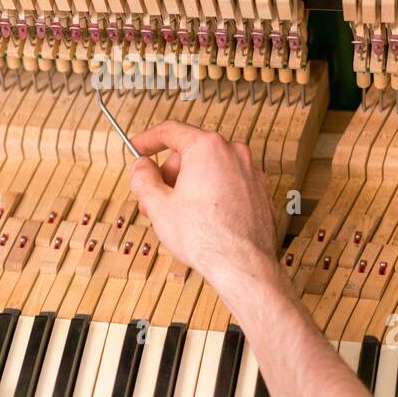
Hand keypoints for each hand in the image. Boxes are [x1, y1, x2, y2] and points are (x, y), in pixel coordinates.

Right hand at [129, 121, 283, 292]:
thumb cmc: (205, 237)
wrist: (242, 265)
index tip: (137, 149)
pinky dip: (211, 194)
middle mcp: (233, 152)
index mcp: (207, 148)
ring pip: (209, 169)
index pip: (170, 131)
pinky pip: (227, 183)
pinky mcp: (259, 191)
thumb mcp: (158, 206)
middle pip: (190, 153)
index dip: (147, 140)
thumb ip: (143, 178)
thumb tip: (141, 167)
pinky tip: (202, 219)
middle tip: (155, 199)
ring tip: (179, 215)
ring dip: (189, 186)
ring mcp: (250, 171)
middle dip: (169, 175)